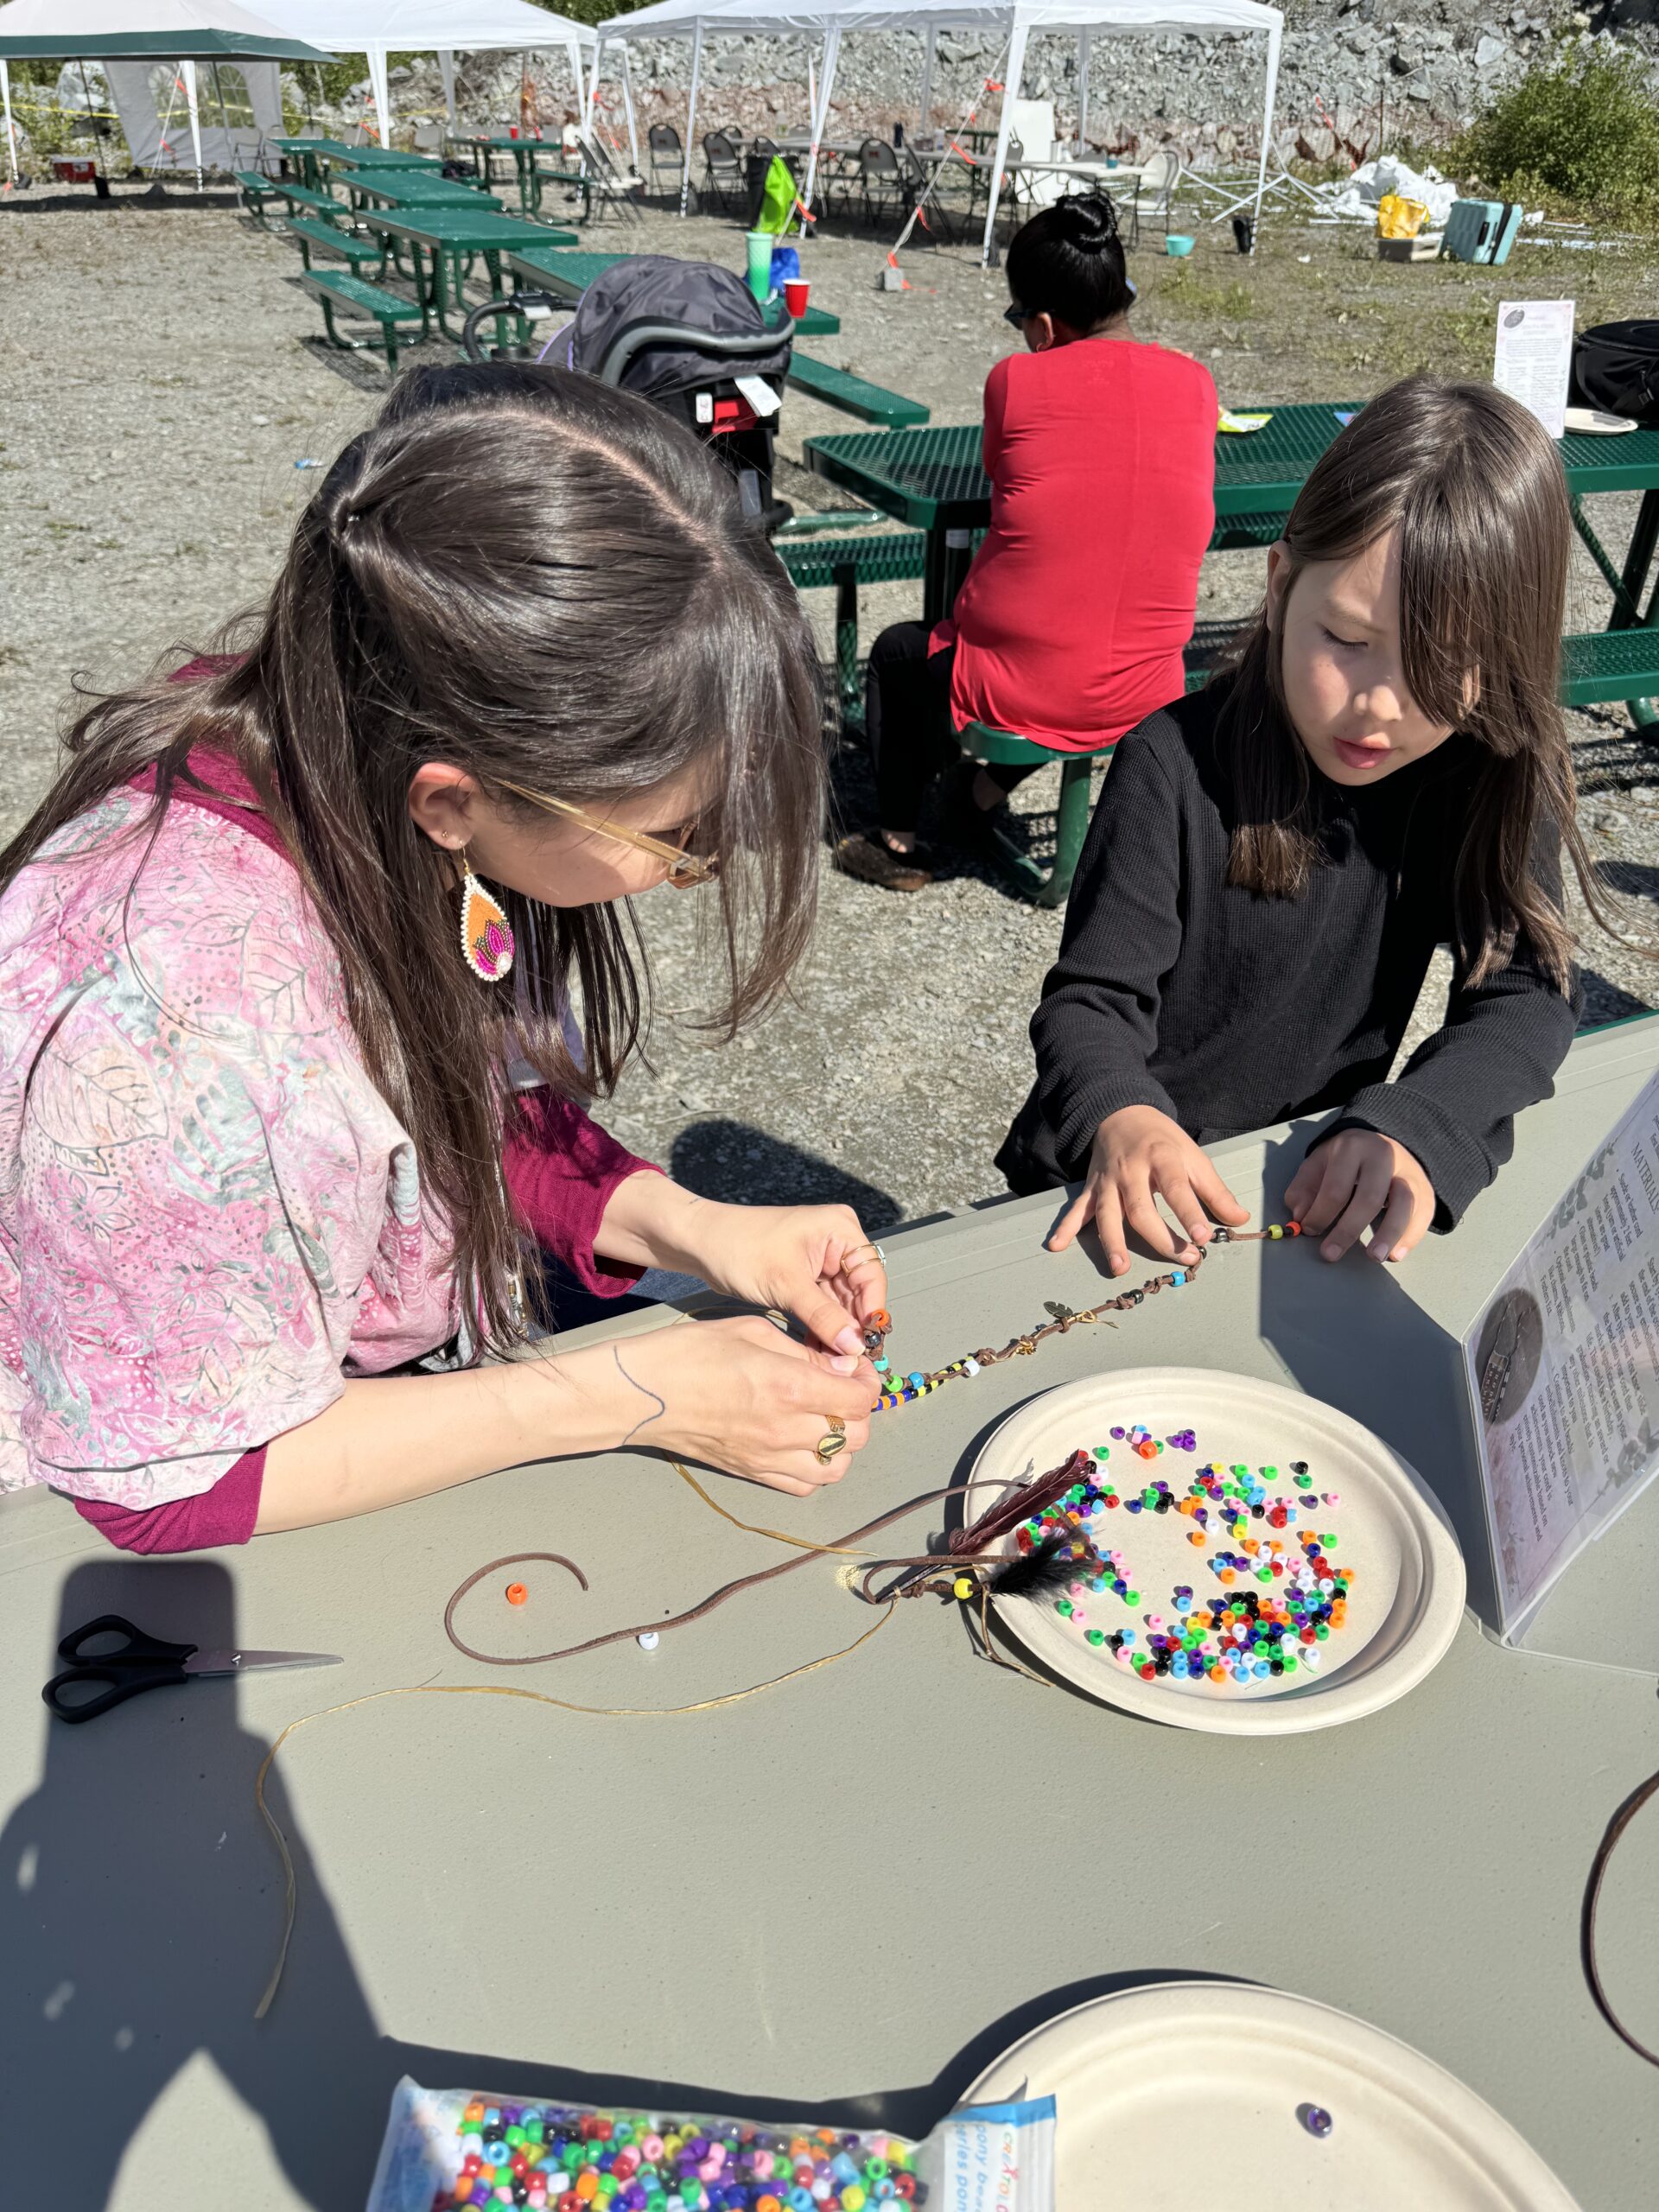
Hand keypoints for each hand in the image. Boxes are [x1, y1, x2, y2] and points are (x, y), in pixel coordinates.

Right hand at [597, 1315, 875, 1496]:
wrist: (641, 1394)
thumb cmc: (689, 1353)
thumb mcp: (752, 1331)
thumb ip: (804, 1351)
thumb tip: (842, 1365)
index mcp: (789, 1387)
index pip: (860, 1400)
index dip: (867, 1382)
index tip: (854, 1368)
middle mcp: (786, 1429)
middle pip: (855, 1436)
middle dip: (858, 1411)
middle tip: (841, 1389)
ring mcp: (770, 1458)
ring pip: (836, 1467)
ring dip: (841, 1443)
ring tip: (824, 1418)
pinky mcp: (753, 1473)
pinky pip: (805, 1485)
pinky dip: (816, 1468)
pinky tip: (803, 1443)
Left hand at [601, 1177, 889, 1357]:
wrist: (701, 1243)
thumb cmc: (739, 1247)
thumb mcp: (785, 1284)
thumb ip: (823, 1316)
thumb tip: (855, 1346)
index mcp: (840, 1229)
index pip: (871, 1275)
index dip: (872, 1312)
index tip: (869, 1345)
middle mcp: (837, 1242)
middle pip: (860, 1291)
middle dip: (853, 1326)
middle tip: (852, 1361)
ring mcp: (822, 1260)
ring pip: (842, 1303)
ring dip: (838, 1332)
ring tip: (835, 1362)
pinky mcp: (806, 1277)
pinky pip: (824, 1306)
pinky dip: (822, 1327)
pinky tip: (821, 1352)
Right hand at [1047, 1104, 1249, 1274]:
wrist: (1122, 1112)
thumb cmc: (1163, 1140)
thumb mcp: (1194, 1156)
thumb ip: (1215, 1191)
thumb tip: (1239, 1220)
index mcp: (1161, 1156)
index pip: (1175, 1187)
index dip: (1189, 1213)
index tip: (1204, 1237)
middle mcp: (1131, 1169)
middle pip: (1141, 1208)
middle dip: (1161, 1238)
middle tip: (1184, 1258)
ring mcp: (1107, 1180)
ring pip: (1107, 1214)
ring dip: (1111, 1242)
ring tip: (1119, 1269)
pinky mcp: (1092, 1187)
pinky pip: (1077, 1208)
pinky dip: (1065, 1227)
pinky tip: (1056, 1245)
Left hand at [1285, 1131, 1434, 1262]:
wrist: (1381, 1143)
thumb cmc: (1346, 1160)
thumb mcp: (1319, 1164)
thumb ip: (1304, 1188)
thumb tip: (1299, 1216)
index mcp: (1353, 1148)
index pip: (1336, 1187)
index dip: (1320, 1214)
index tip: (1309, 1232)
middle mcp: (1385, 1157)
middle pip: (1370, 1197)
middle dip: (1348, 1230)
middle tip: (1331, 1254)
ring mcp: (1409, 1173)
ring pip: (1405, 1204)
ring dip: (1390, 1234)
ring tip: (1375, 1257)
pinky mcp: (1425, 1189)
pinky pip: (1423, 1214)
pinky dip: (1411, 1237)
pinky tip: (1395, 1255)